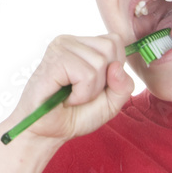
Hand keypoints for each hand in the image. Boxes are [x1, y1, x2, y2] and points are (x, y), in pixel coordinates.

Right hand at [5, 35, 134, 144]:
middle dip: (104, 80)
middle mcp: (70, 41)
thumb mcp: (111, 102)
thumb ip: (124, 86)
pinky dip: (81, 94)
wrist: (47, 132)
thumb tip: (116, 67)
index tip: (95, 86)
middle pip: (110, 48)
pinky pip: (86, 74)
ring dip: (91, 91)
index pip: (115, 41)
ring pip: (100, 63)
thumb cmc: (75, 115)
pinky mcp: (54, 61)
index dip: (114, 68)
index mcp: (83, 45)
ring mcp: (60, 48)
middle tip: (82, 92)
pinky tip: (67, 98)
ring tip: (73, 96)